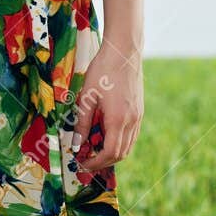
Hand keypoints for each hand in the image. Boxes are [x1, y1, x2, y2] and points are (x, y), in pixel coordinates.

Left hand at [67, 38, 143, 174]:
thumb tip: (76, 144)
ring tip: (94, 149)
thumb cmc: (103, 71)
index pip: (110, 153)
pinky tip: (105, 135)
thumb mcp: (87, 97)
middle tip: (86, 159)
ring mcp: (138, 116)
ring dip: (112, 153)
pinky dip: (119, 142)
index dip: (96, 162)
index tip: (82, 163)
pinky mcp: (139, 110)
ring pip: (128, 146)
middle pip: (121, 153)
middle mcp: (132, 121)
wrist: (124, 52)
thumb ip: (82, 122)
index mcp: (118, 120)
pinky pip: (131, 135)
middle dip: (103, 161)